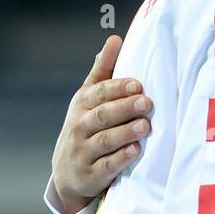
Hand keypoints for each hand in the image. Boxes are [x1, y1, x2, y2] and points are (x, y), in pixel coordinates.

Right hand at [51, 35, 154, 213]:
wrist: (67, 172)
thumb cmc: (85, 126)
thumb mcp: (88, 99)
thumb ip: (102, 71)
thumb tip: (115, 38)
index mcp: (82, 105)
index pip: (98, 93)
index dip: (117, 88)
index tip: (138, 84)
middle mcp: (80, 126)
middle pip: (102, 116)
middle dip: (124, 108)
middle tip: (147, 102)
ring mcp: (84, 152)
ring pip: (104, 140)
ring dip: (125, 132)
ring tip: (145, 125)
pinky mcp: (91, 174)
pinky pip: (106, 166)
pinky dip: (120, 159)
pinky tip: (135, 151)